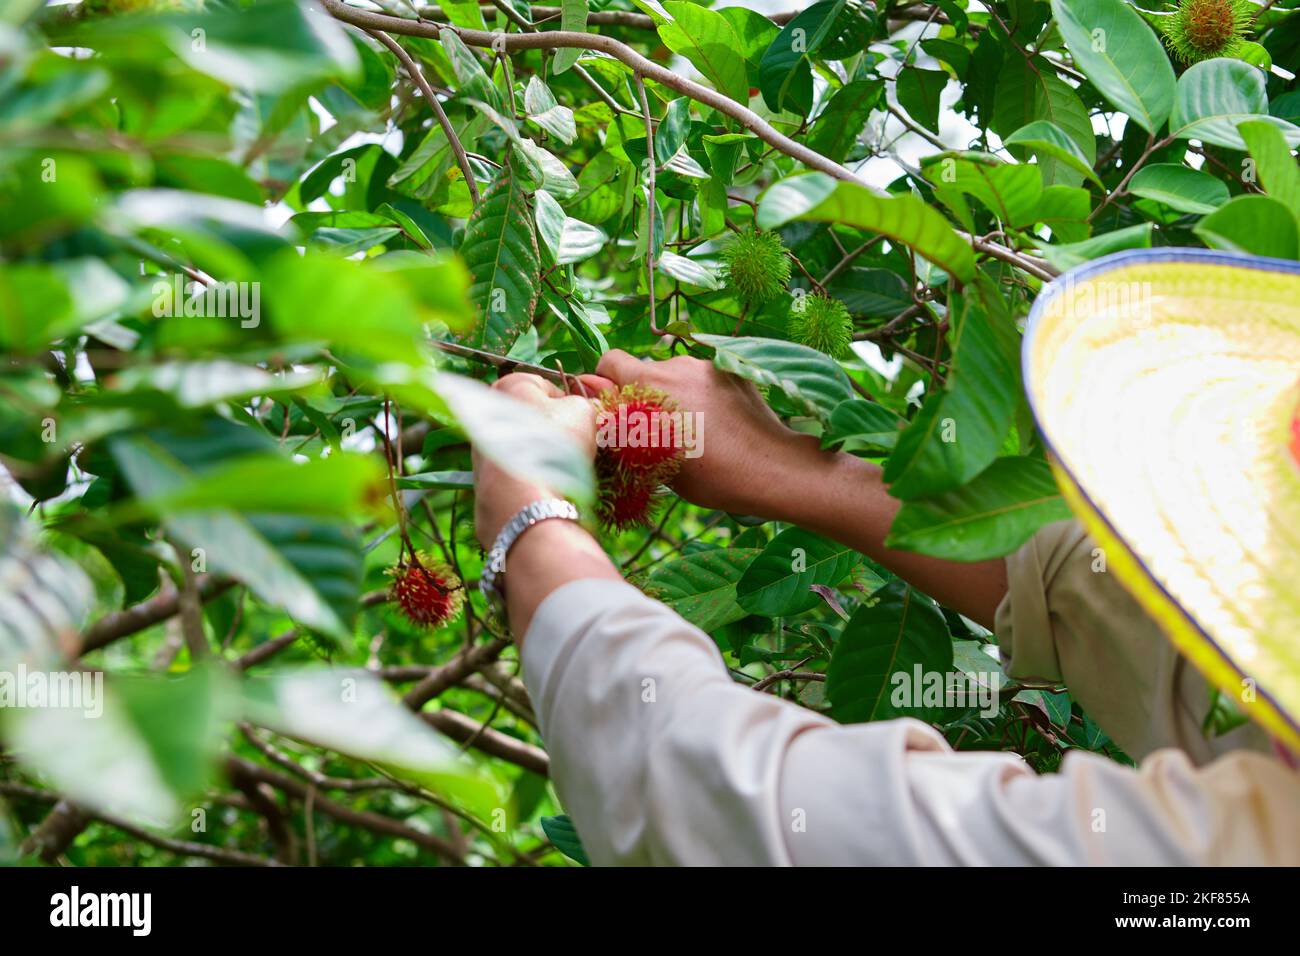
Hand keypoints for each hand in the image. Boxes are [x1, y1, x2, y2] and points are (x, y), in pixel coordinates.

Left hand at [471, 373, 599, 548]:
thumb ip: (585, 403)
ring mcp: (482, 443)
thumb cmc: (554, 445)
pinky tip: (544, 481)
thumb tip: (585, 410)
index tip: (582, 418)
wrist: (524, 499)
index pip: (547, 385)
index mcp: (511, 384)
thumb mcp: (584, 412)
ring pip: (521, 441)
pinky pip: (514, 467)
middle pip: (531, 414)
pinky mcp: (483, 474)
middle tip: (575, 442)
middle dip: (553, 425)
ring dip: (541, 450)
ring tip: (561, 466)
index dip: (569, 401)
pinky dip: (528, 471)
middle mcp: (488, 410)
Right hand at [586, 350, 823, 517]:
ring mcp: (707, 365)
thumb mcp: (653, 458)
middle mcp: (676, 365)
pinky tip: (719, 423)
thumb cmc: (712, 475)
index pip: (610, 361)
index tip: (616, 407)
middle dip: (643, 393)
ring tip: (695, 430)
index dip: (606, 381)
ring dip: (675, 393)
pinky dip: (703, 394)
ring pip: (676, 374)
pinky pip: (704, 376)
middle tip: (658, 429)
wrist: (773, 469)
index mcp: (649, 386)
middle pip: (645, 369)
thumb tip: (589, 393)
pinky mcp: (732, 369)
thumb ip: (621, 422)